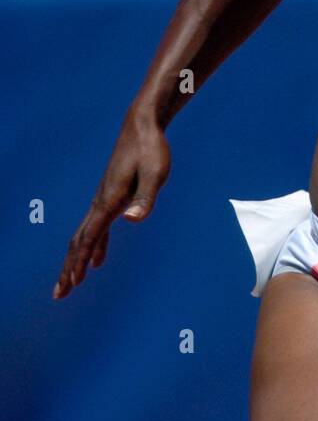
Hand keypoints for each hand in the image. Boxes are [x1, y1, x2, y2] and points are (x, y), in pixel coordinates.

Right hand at [52, 110, 171, 299]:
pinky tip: (97, 261)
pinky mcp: (111, 197)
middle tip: (59, 294)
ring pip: (84, 236)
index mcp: (109, 200)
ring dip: (76, 261)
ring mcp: (103, 200)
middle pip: (79, 242)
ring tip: (70, 284)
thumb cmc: (152, 150)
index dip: (80, 262)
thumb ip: (145, 198)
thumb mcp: (155, 174)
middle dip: (69, 269)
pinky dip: (94, 246)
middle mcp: (101, 202)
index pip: (90, 237)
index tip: (72, 283)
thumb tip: (132, 220)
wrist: (143, 126)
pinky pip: (97, 228)